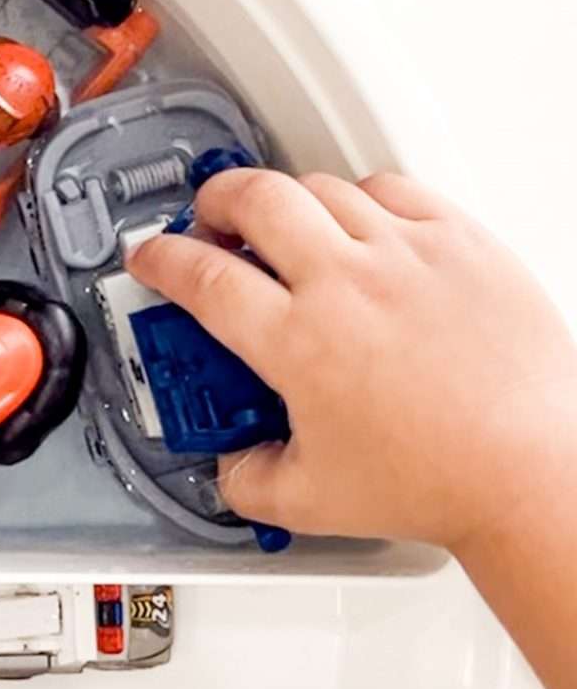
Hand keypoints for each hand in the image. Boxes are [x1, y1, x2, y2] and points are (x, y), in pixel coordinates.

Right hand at [129, 168, 576, 552]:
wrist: (537, 469)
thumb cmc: (443, 480)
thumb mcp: (311, 501)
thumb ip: (248, 480)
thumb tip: (232, 467)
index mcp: (296, 343)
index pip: (202, 278)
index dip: (160, 260)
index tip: (151, 257)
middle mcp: (346, 285)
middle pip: (255, 199)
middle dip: (216, 202)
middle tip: (210, 220)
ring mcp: (406, 256)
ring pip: (322, 187)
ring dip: (287, 199)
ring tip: (283, 222)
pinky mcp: (462, 244)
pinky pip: (396, 189)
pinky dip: (362, 197)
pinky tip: (361, 220)